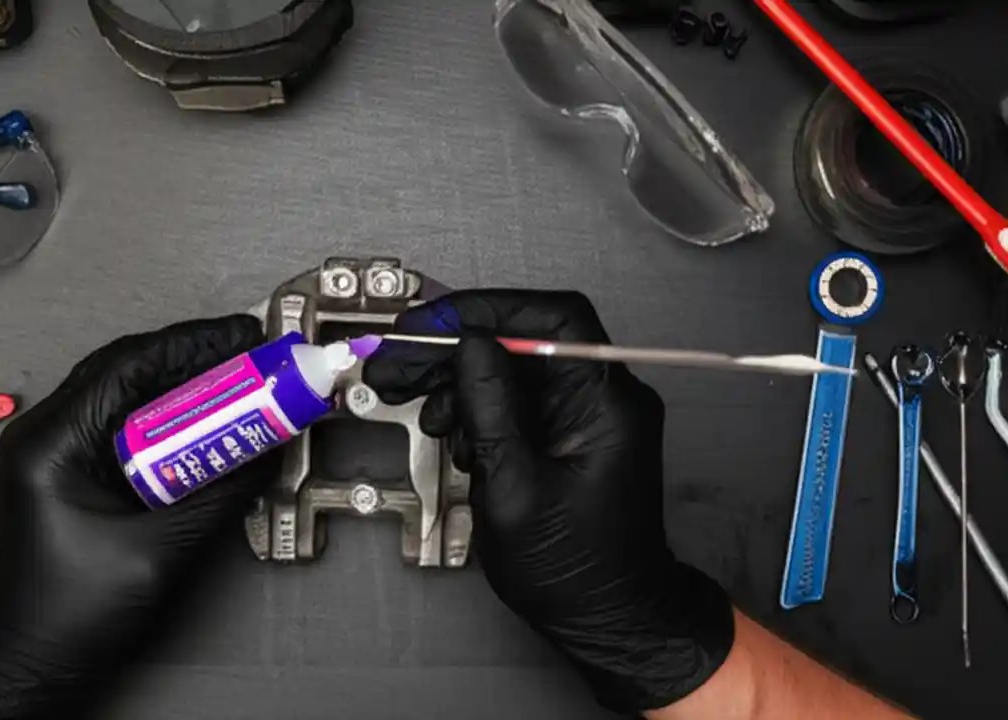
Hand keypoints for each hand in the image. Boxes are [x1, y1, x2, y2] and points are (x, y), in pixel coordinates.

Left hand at [0, 316, 275, 719]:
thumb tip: (262, 451)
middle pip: (128, 370)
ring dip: (181, 385)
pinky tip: (205, 421)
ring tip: (236, 381)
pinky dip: (167, 417)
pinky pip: (123, 425)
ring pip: (126, 393)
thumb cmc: (67, 615)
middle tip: (248, 355)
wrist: (26, 660)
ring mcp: (52, 451)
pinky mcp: (67, 470)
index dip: (192, 344)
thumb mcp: (160, 548)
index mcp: (51, 442)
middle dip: (193, 358)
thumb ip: (218, 493)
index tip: (240, 337)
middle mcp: (45, 435)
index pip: (129, 365)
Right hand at [363, 290, 733, 712]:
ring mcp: (587, 416)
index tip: (433, 323)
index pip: (553, 318)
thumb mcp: (513, 484)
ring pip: (514, 371)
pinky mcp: (569, 435)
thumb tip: (468, 343)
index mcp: (607, 401)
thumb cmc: (572, 568)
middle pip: (524, 342)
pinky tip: (452, 433)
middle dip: (458, 350)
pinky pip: (519, 402)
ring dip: (461, 383)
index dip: (488, 309)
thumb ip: (490, 407)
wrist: (609, 620)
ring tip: (420, 409)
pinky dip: (479, 410)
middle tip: (399, 362)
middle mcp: (604, 397)